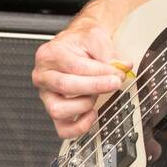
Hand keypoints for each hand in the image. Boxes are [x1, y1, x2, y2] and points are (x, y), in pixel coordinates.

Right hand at [32, 20, 131, 140]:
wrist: (77, 46)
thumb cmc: (82, 43)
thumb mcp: (96, 37)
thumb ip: (108, 53)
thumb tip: (122, 67)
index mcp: (49, 54)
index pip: (75, 67)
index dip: (100, 72)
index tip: (118, 73)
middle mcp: (43, 76)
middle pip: (66, 86)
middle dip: (96, 86)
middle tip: (115, 83)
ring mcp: (47, 95)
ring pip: (59, 109)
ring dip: (84, 104)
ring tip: (97, 94)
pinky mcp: (55, 110)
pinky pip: (63, 128)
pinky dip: (80, 126)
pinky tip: (93, 113)